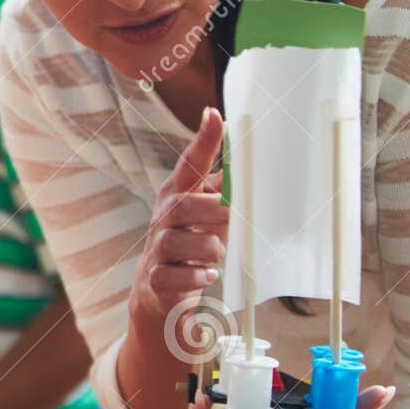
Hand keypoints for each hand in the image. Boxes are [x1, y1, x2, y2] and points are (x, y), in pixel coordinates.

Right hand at [130, 106, 227, 324]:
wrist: (159, 293)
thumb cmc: (191, 246)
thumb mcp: (207, 215)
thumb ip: (223, 192)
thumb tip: (253, 167)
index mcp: (177, 196)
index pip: (189, 164)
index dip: (203, 140)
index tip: (215, 115)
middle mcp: (163, 218)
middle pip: (183, 204)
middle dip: (212, 211)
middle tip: (232, 218)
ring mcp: (157, 249)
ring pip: (181, 241)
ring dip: (208, 249)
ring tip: (215, 255)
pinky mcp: (157, 279)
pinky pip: (178, 275)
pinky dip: (197, 276)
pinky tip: (206, 275)